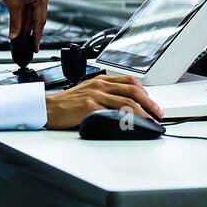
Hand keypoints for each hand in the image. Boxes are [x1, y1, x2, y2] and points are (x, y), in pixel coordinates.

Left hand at [0, 0, 49, 46]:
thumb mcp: (13, 5)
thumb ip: (15, 23)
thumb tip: (14, 36)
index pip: (40, 21)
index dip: (37, 36)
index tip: (36, 47)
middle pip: (38, 19)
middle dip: (31, 32)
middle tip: (29, 46)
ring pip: (33, 15)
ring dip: (27, 26)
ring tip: (22, 39)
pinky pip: (30, 10)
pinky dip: (24, 19)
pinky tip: (21, 28)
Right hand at [44, 75, 163, 128]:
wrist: (47, 108)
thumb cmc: (65, 104)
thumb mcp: (87, 93)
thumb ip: (104, 96)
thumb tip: (124, 107)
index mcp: (101, 80)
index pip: (129, 81)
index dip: (145, 92)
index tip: (153, 104)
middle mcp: (100, 85)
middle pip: (133, 90)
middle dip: (149, 102)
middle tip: (158, 113)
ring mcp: (96, 95)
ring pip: (127, 101)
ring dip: (144, 112)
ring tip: (152, 121)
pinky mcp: (90, 106)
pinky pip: (114, 112)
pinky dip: (127, 119)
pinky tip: (134, 125)